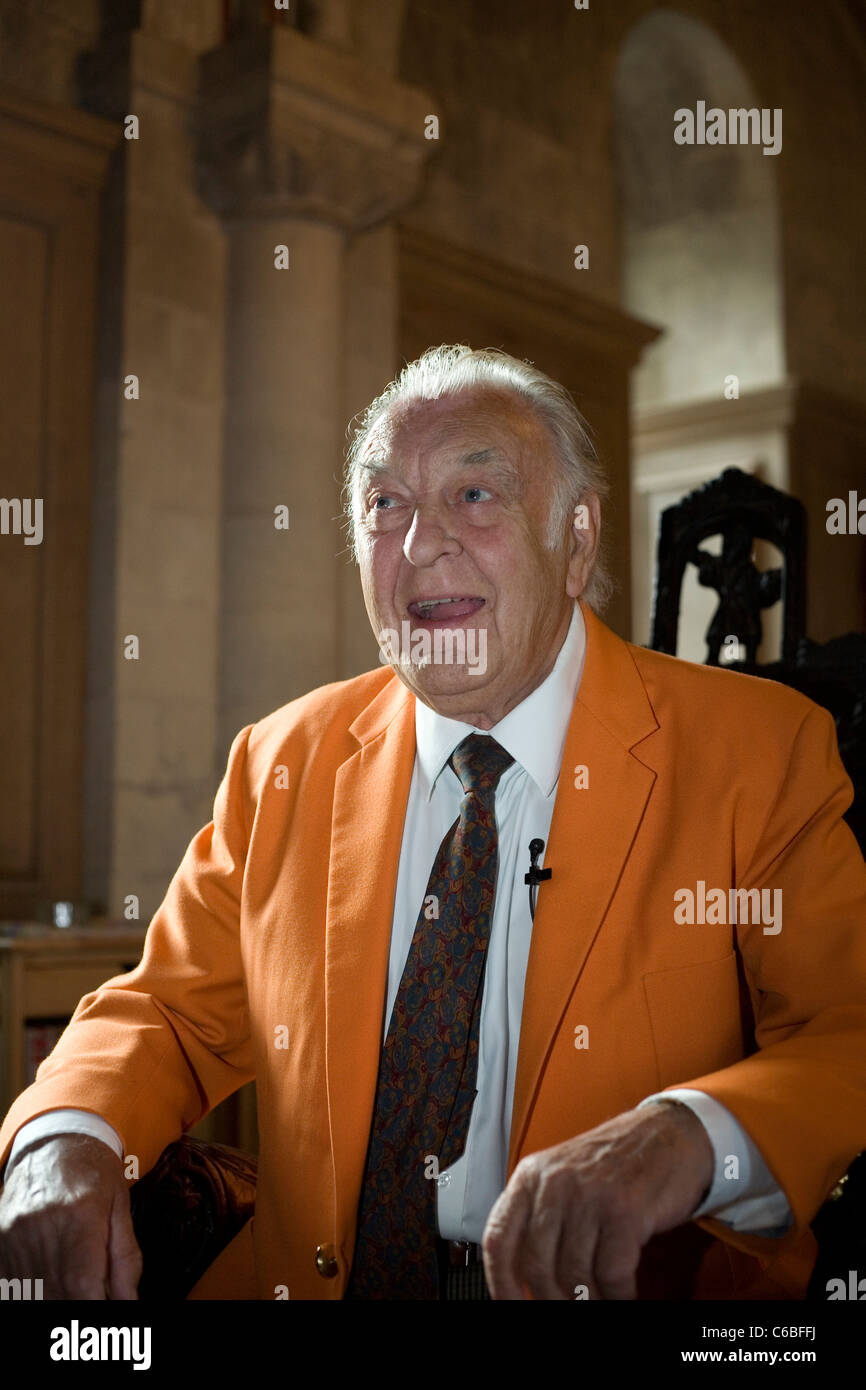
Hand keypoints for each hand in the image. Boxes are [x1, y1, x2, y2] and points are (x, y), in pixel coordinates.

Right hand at [0, 1134, 141, 1298]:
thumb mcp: (121, 1207)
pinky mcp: (2, 1239)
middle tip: (94, 1295)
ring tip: (75, 1288)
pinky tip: (50, 1282)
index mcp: (80, 1214)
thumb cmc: (95, 1174)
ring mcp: (16, 1233)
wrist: (55, 1142)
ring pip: (33, 1292)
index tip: (108, 1307)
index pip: (81, 1283)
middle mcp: (43, 1224)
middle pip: (56, 1293)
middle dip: (77, 1303)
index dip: (93, 1306)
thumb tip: (128, 1301)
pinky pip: (12, 1282)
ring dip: (55, 1298)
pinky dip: (33, 1290)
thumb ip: (126, 1257)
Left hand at [482, 1101, 713, 1299]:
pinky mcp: (624, 1211)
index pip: (498, 1238)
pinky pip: (612, 1274)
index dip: (500, 1281)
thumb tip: (524, 1277)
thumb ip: (540, 1216)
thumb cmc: (616, 1162)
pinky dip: (618, 1296)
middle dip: (552, 1299)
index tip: (512, 1303)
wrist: (669, 1132)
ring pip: (574, 1276)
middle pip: (537, 1265)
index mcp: (531, 1175)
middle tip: (570, 1306)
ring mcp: (589, 1196)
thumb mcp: (564, 1176)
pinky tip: (623, 1295)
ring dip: (589, 1301)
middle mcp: (554, 1183)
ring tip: (600, 1301)